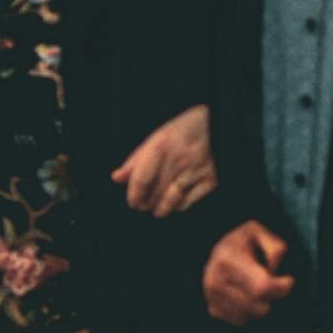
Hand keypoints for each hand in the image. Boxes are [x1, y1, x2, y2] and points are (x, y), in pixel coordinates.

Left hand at [114, 105, 214, 219]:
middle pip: (154, 193)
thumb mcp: (156, 138)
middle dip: (145, 204)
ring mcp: (197, 169)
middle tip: (144, 205)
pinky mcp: (211, 179)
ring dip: (160, 209)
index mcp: (162, 145)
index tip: (133, 202)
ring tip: (156, 208)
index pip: (141, 179)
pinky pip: (188, 203)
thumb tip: (117, 178)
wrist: (216, 123)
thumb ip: (135, 160)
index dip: (133, 195)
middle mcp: (179, 158)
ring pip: (170, 202)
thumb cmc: (182, 132)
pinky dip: (178, 206)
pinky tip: (175, 202)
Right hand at [202, 215, 294, 326]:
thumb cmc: (245, 241)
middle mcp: (215, 280)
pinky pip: (243, 320)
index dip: (282, 287)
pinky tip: (248, 294)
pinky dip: (250, 310)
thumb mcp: (262, 231)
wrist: (218, 249)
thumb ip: (275, 248)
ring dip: (262, 304)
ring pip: (253, 316)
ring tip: (258, 286)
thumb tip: (275, 272)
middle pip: (261, 307)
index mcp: (227, 259)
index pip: (262, 288)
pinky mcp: (213, 309)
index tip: (288, 280)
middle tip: (271, 281)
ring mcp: (212, 297)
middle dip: (273, 296)